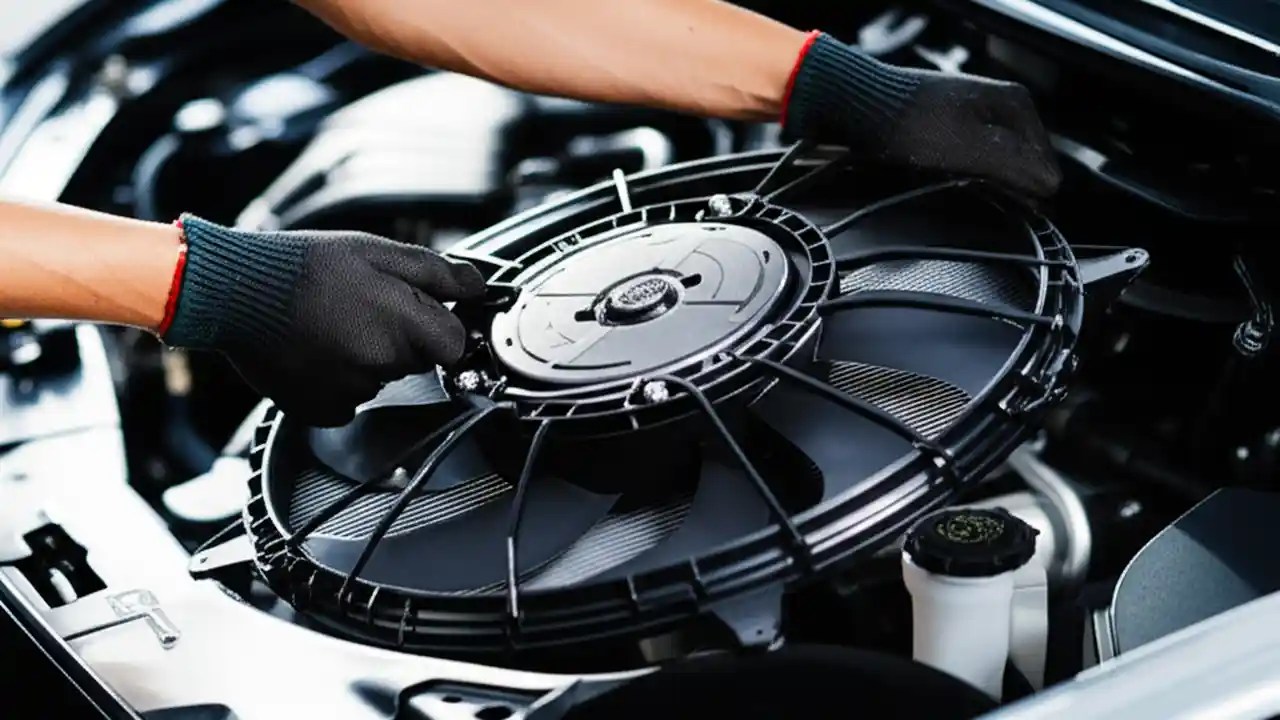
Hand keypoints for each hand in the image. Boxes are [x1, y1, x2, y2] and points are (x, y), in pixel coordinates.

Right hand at [161, 215, 484, 425]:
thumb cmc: (303, 266)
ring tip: (332, 323)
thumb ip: (437, 272)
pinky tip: (318, 349)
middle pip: (419, 361)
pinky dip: (340, 379)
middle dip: (403, 336)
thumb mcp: (377, 251)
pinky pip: (350, 399)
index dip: (443, 327)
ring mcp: (352, 394)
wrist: (232, 292)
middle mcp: (381, 366)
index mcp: (402, 325)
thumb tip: (479, 287)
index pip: (456, 345)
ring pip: (383, 379)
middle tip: (363, 307)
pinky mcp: (323, 411)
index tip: (423, 313)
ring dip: (369, 356)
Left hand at [783, 33, 1060, 198]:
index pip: (1044, 161)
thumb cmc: (907, 122)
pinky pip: (970, 162)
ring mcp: (974, 116)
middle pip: (1021, 163)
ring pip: (995, 165)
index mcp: (1014, 104)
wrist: (856, 106)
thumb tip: (1051, 185)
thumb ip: (1014, 167)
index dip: (1033, 193)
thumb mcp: (969, 149)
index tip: (1022, 216)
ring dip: (986, 185)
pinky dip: (965, 178)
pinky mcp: (949, 129)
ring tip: (967, 196)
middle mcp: (998, 106)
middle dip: (1009, 188)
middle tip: (989, 207)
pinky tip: (949, 185)